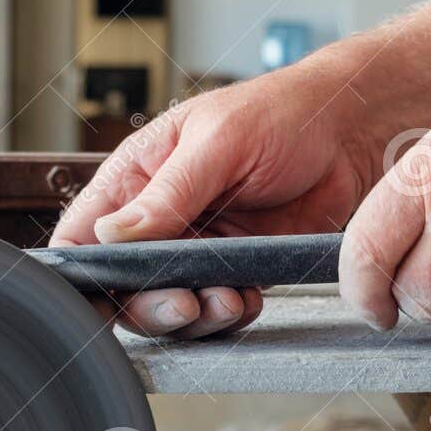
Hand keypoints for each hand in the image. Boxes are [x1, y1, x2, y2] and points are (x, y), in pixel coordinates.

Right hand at [52, 66, 384, 336]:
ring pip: (167, 304)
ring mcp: (196, 245)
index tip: (101, 301)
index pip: (81, 236)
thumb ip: (167, 193)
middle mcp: (160, 217)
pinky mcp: (234, 266)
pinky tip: (246, 299)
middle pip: (123, 286)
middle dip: (147, 306)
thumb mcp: (218, 144)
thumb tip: (108, 233)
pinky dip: (226, 315)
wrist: (350, 131)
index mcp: (136, 177)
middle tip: (184, 304)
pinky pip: (214, 307)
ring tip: (225, 300)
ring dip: (192, 316)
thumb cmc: (283, 113)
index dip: (81, 276)